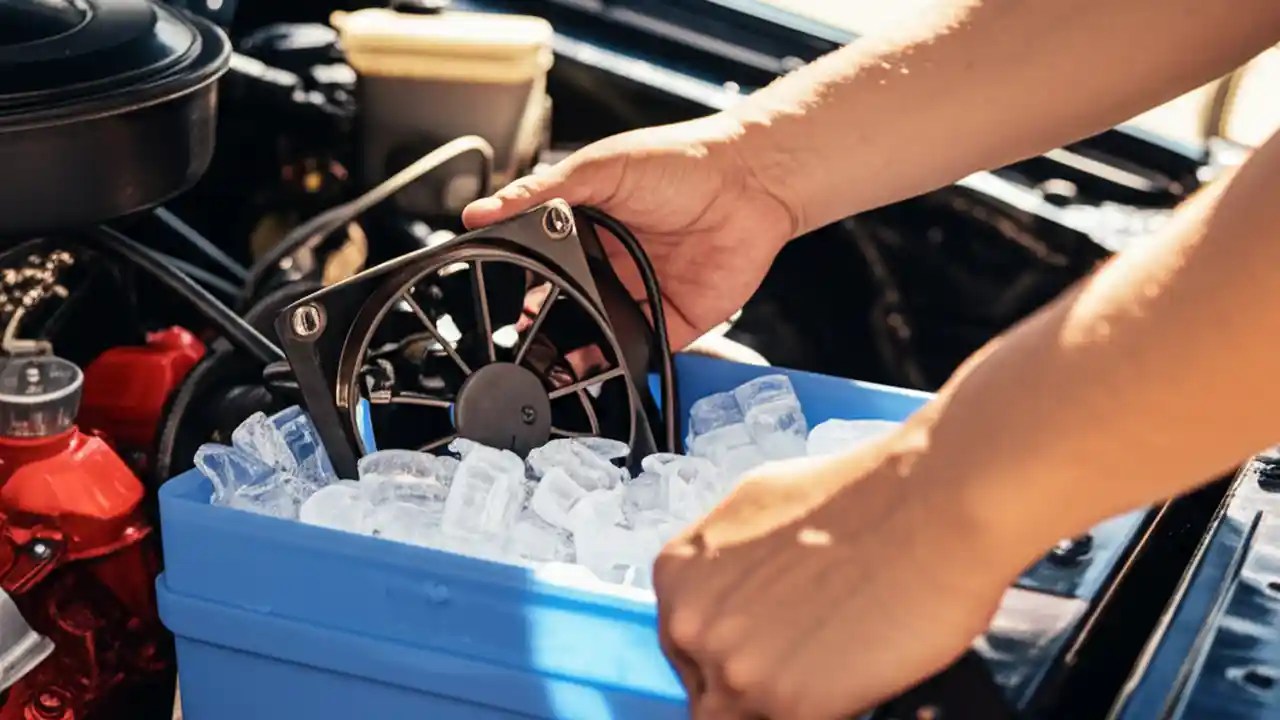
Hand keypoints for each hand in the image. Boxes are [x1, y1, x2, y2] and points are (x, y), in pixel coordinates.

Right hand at [462, 114, 798, 348]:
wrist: (750, 181)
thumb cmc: (681, 161)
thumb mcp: (599, 169)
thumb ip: (541, 192)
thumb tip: (482, 211)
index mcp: (587, 229)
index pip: (542, 264)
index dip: (521, 284)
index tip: (498, 299)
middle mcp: (612, 267)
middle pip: (569, 307)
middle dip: (546, 327)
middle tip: (522, 340)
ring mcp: (642, 297)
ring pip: (600, 337)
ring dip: (579, 352)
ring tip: (552, 363)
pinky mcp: (675, 321)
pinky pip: (643, 352)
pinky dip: (624, 363)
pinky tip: (604, 364)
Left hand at [654, 442, 1022, 719]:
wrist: (931, 503)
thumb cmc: (861, 494)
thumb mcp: (757, 507)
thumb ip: (725, 565)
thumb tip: (731, 595)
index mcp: (677, 575)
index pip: (685, 647)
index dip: (730, 654)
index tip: (764, 654)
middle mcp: (692, 625)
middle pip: (710, 687)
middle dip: (752, 681)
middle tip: (803, 662)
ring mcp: (737, 670)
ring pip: (742, 715)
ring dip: (780, 701)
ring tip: (833, 668)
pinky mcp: (790, 707)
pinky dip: (823, 711)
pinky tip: (853, 679)